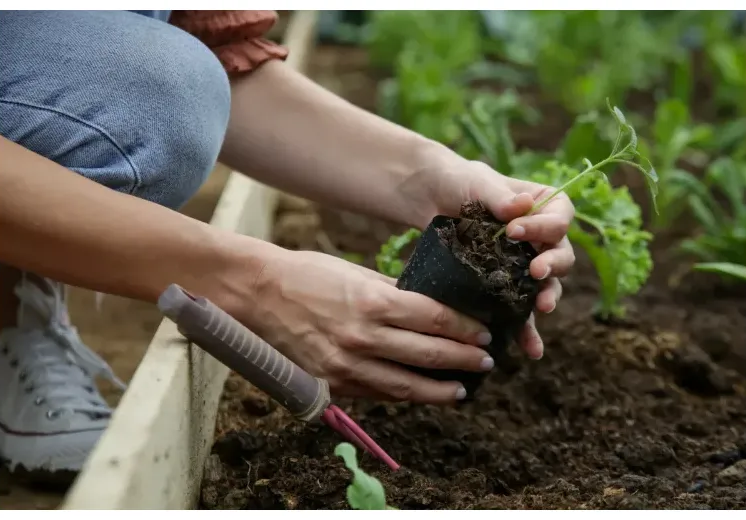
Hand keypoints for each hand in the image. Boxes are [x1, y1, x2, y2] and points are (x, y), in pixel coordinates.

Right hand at [239, 249, 495, 403]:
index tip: (484, 333)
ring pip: (406, 386)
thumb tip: (430, 306)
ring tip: (462, 389)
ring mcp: (346, 365)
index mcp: (373, 302)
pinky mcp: (330, 383)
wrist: (259, 293)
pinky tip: (420, 394)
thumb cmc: (309, 274)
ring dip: (440, 390)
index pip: (435, 319)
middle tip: (486, 361)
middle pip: (428, 354)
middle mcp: (363, 337)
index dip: (465, 329)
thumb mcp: (356, 273)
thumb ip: (393, 293)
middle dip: (464, 360)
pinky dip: (403, 396)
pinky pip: (376, 394)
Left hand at [401, 152, 575, 359]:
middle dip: (553, 266)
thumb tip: (522, 208)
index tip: (514, 231)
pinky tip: (530, 349)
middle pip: (561, 254)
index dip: (546, 227)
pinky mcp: (505, 285)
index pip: (560, 217)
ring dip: (548, 297)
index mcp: (542, 205)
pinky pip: (521, 309)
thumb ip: (499, 196)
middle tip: (536, 272)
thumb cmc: (458, 181)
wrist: (429, 198)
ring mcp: (524, 263)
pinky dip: (527, 329)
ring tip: (541, 308)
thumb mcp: (477, 181)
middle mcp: (540, 236)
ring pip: (546, 285)